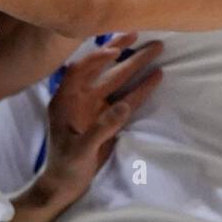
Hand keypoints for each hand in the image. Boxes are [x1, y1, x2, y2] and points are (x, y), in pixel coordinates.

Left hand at [38, 33, 162, 203]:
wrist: (66, 185)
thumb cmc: (66, 167)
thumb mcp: (80, 151)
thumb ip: (100, 130)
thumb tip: (123, 107)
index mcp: (65, 101)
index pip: (78, 71)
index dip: (95, 58)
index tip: (115, 50)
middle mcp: (80, 98)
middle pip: (104, 70)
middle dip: (124, 53)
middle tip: (143, 37)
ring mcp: (95, 106)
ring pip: (118, 80)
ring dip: (135, 65)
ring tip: (156, 47)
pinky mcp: (108, 117)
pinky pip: (127, 99)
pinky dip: (141, 88)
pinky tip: (157, 75)